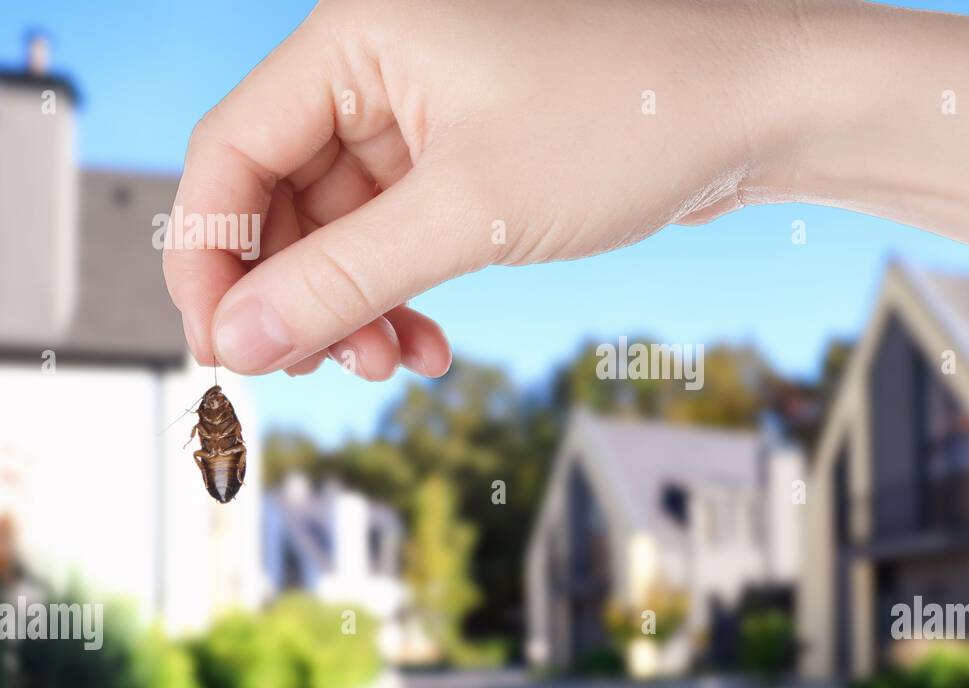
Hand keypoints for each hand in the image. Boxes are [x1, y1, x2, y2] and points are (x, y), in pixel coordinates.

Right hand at [163, 0, 808, 378]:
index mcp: (356, 37)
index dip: (212, 259)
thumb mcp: (472, 210)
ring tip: (396, 363)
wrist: (756, 105)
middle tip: (328, 371)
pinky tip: (428, 341)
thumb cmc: (634, 115)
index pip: (231, 153)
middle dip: (301, 295)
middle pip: (284, 197)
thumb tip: (242, 341)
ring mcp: (426, 111)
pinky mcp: (471, 152)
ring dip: (357, 305)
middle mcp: (380, 64)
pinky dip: (405, 290)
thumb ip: (345, 278)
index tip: (222, 348)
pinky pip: (402, 231)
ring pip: (345, 226)